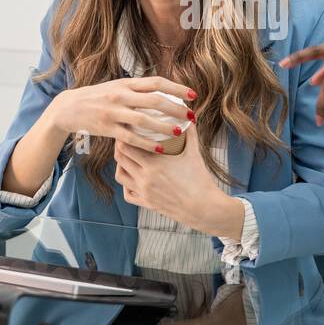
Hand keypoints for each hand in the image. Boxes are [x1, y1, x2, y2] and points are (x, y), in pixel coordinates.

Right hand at [51, 76, 194, 152]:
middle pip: (155, 100)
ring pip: (145, 120)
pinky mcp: (108, 129)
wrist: (69, 108)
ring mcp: (114, 112)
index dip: (177, 88)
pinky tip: (161, 148)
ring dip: (164, 126)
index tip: (193, 95)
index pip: (156, 82)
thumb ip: (137, 89)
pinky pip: (132, 138)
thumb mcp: (117, 87)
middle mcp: (121, 96)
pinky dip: (148, 143)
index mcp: (126, 84)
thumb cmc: (98, 97)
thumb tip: (164, 91)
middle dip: (176, 108)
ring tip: (180, 131)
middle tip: (191, 116)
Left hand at [113, 132, 243, 237]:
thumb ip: (190, 134)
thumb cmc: (200, 180)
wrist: (204, 208)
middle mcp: (144, 178)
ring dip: (121, 165)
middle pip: (120, 158)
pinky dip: (126, 184)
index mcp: (154, 164)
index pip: (126, 145)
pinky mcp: (147, 203)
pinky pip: (127, 193)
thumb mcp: (194, 153)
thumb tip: (189, 117)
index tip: (128, 129)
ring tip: (128, 157)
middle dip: (121, 147)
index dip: (124, 135)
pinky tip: (133, 177)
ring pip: (119, 175)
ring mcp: (144, 192)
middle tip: (125, 139)